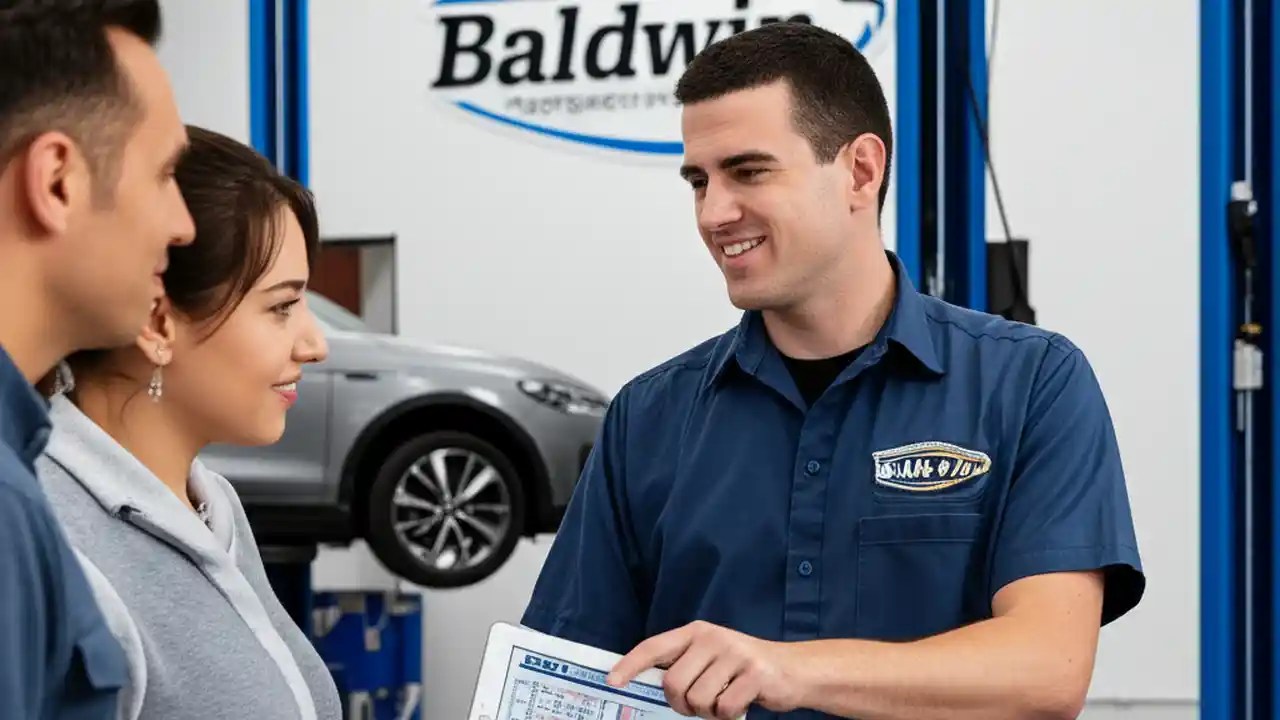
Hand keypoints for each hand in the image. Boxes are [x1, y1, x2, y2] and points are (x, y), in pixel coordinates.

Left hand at [606, 621, 801, 718]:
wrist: (792, 669)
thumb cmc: (742, 668)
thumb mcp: (711, 656)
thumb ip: (685, 664)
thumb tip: (648, 684)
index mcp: (696, 632)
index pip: (655, 647)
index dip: (631, 664)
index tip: (613, 682)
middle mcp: (712, 638)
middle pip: (673, 684)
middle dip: (682, 704)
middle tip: (698, 705)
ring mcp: (735, 655)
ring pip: (698, 699)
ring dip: (708, 711)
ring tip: (723, 700)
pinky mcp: (754, 674)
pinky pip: (724, 708)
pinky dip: (728, 715)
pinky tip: (740, 703)